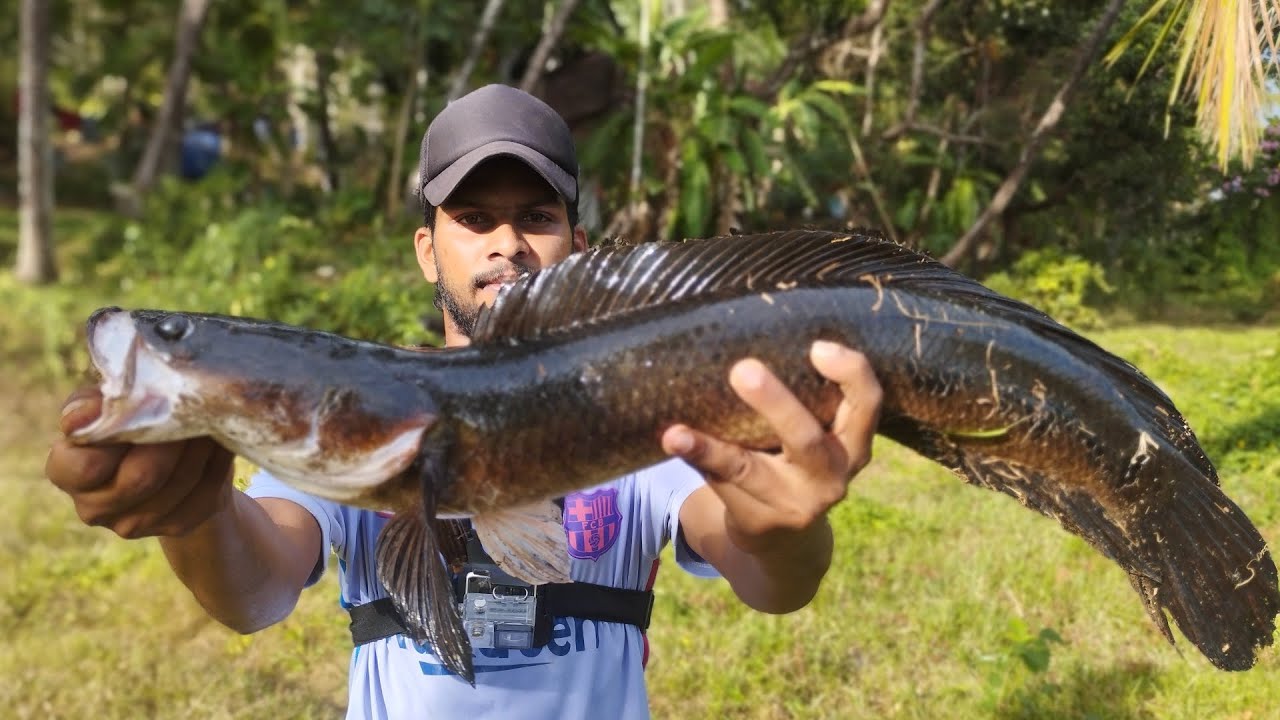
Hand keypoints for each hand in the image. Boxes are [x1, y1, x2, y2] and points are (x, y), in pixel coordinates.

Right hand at [45, 386, 235, 538]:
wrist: (166, 460)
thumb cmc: (127, 421)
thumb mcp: (106, 405)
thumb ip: (97, 404)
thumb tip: (91, 408)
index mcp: (66, 473)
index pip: (85, 466)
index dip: (117, 437)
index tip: (140, 407)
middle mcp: (95, 507)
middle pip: (143, 477)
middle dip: (173, 438)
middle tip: (192, 407)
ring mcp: (136, 524)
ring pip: (181, 482)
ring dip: (201, 446)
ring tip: (210, 415)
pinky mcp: (178, 524)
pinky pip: (207, 492)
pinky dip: (218, 461)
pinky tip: (219, 439)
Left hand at [661, 340, 881, 556]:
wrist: (786, 536)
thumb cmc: (796, 458)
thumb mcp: (818, 431)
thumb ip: (804, 393)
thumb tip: (742, 329)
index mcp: (853, 440)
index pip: (868, 402)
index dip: (851, 373)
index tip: (817, 346)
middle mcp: (832, 474)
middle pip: (807, 439)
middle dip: (776, 405)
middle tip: (744, 369)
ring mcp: (795, 503)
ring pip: (752, 471)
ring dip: (713, 449)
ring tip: (677, 433)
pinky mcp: (759, 518)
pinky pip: (722, 484)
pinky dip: (696, 460)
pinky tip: (673, 441)